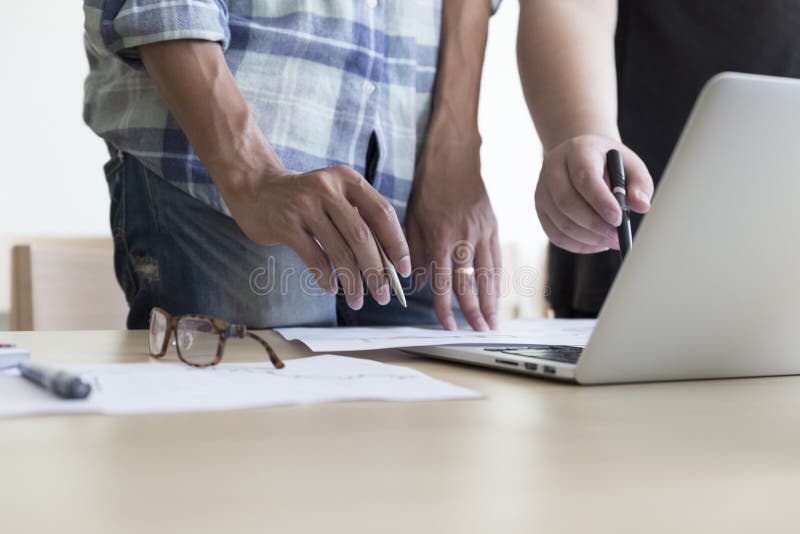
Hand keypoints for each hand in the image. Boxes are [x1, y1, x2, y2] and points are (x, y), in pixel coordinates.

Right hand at [221, 164, 411, 309]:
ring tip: (357, 300)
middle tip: (383, 295)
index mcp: (348, 180)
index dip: (397, 243)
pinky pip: (314, 258)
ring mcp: (305, 205)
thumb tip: (388, 265)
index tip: (403, 270)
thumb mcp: (335, 197)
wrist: (256, 188)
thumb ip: (359, 220)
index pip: (382, 213)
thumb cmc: (306, 200)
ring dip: (352, 281)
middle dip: (376, 271)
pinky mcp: (285, 224)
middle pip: (362, 236)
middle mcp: (328, 188)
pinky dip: (326, 278)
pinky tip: (331, 288)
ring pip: (339, 251)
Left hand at [407, 134, 500, 330]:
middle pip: (471, 283)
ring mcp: (483, 231)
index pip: (444, 281)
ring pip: (489, 274)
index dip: (446, 307)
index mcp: (441, 236)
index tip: (447, 326)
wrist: (453, 156)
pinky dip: (499, 281)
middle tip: (479, 332)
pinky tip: (499, 296)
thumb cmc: (427, 186)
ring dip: (491, 301)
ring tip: (492, 322)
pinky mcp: (494, 226)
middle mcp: (464, 236)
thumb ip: (415, 252)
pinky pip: (497, 259)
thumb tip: (418, 282)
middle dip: (474, 311)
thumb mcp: (411, 217)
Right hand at [535, 134, 653, 252]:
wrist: (579, 156)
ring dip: (588, 238)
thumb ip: (639, 183)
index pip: (583, 177)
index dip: (600, 201)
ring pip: (561, 223)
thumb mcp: (629, 164)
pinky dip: (578, 245)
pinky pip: (556, 235)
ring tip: (611, 241)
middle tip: (617, 237)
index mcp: (577, 151)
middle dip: (594, 224)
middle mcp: (553, 169)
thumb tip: (641, 206)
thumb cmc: (607, 162)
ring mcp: (542, 190)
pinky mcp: (540, 209)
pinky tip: (597, 243)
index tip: (618, 219)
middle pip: (566, 202)